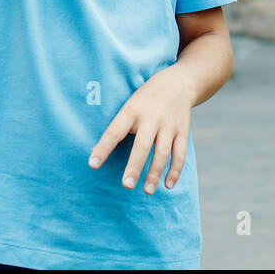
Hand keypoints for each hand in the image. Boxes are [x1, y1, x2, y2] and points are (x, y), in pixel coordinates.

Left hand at [88, 65, 196, 194]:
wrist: (178, 82)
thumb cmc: (145, 99)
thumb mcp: (129, 106)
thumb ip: (117, 128)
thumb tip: (94, 154)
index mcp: (132, 110)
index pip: (114, 131)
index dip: (103, 148)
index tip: (92, 164)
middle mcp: (151, 118)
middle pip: (142, 145)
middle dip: (134, 166)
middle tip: (126, 185)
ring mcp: (168, 125)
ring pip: (162, 153)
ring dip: (154, 173)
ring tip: (146, 191)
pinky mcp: (183, 131)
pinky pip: (179, 154)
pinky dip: (175, 171)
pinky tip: (167, 184)